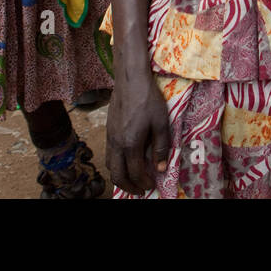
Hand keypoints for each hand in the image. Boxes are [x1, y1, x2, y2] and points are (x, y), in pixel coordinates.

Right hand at [106, 70, 171, 195]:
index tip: (153, 185)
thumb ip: (161, 148)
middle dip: (129, 186)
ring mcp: (110, 137)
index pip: (135, 172)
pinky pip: (109, 154)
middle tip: (141, 190)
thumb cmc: (149, 99)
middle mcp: (116, 143)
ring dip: (120, 176)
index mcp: (130, 143)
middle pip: (117, 175)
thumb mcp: (161, 123)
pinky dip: (116, 164)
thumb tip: (161, 169)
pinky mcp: (108, 130)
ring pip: (110, 165)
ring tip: (133, 179)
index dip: (144, 182)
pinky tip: (126, 161)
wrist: (130, 79)